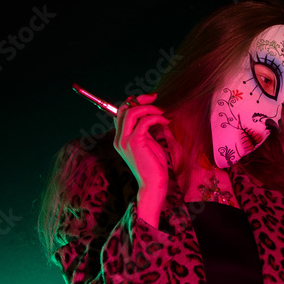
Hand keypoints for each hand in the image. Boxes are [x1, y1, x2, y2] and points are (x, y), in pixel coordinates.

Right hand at [113, 93, 170, 208]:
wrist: (153, 185)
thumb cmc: (153, 167)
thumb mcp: (147, 144)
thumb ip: (143, 130)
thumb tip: (148, 115)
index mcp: (120, 139)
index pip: (120, 113)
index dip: (133, 102)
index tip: (148, 99)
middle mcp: (119, 139)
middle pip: (123, 108)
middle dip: (139, 99)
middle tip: (155, 98)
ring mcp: (125, 141)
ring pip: (131, 112)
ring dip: (148, 107)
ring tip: (161, 112)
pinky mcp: (134, 143)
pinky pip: (144, 121)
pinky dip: (155, 117)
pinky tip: (164, 121)